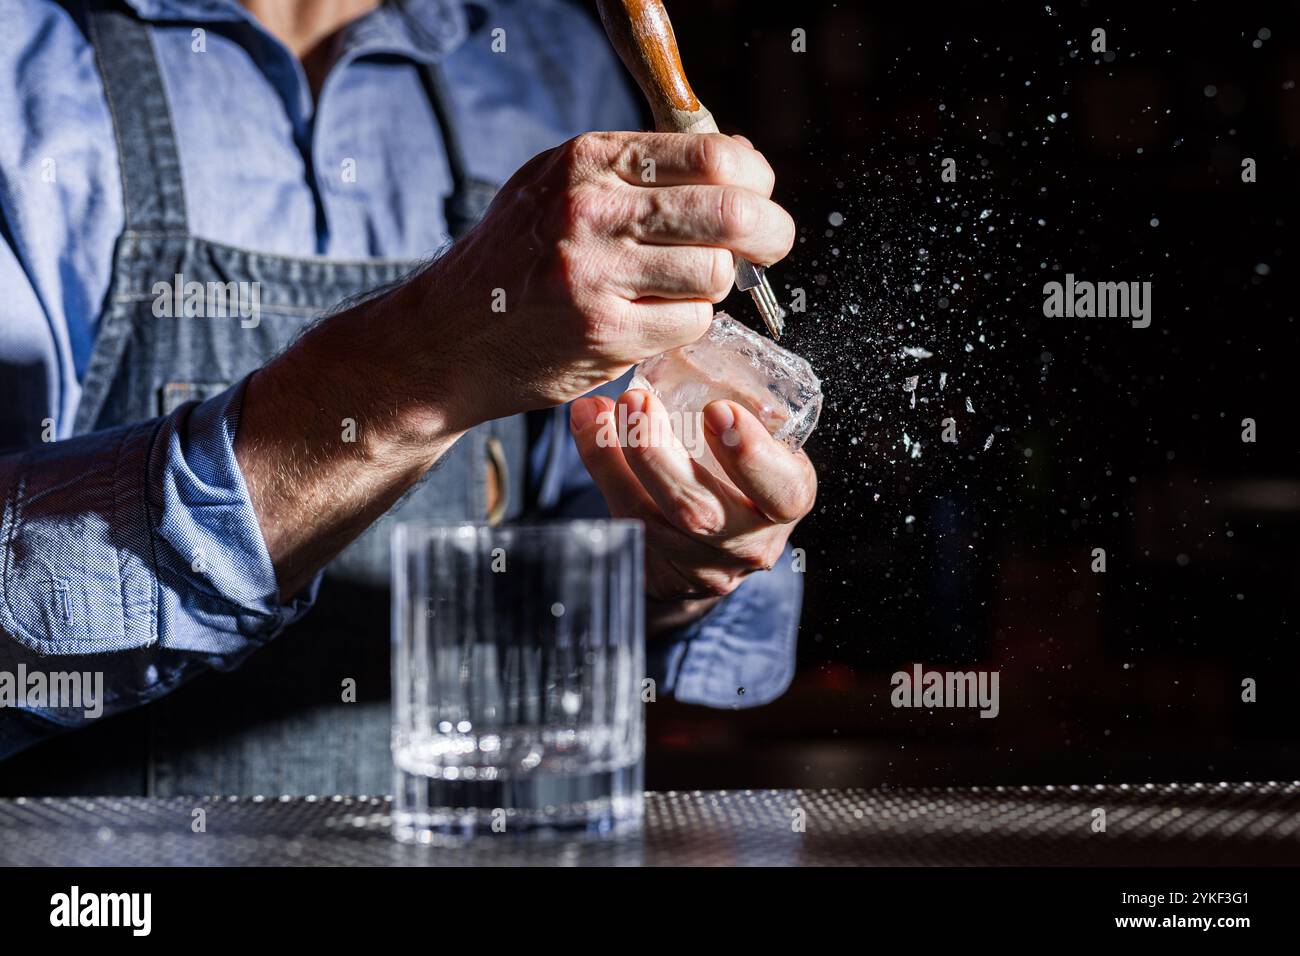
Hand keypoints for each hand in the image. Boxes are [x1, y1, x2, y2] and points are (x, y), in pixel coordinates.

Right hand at [393, 131, 795, 430]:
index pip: (713, 154)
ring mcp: (598, 274)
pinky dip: (685, 324)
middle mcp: (591, 209)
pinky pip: (691, 322)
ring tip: (677, 289)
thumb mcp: (558, 187)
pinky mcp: (606, 332)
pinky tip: (650, 320)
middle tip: (770, 246)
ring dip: (713, 286)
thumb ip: (637, 171)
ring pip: (716, 273)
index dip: (755, 179)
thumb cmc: (516, 262)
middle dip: (770, 232)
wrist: (448, 339)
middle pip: (732, 211)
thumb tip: (736, 164)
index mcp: (587, 161)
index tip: (757, 197)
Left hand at [569, 386, 816, 631]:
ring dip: (617, 459)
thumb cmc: (745, 471)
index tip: (719, 411)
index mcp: (785, 499)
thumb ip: (745, 409)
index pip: (781, 488)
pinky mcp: (659, 570)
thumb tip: (690, 347)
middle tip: (638, 401)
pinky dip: (601, 468)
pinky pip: (623, 521)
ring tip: (599, 411)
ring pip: (651, 521)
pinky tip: (586, 426)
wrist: (720, 540)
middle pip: (700, 512)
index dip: (751, 455)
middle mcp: (747, 541)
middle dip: (660, 455)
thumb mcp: (765, 441)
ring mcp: (700, 564)